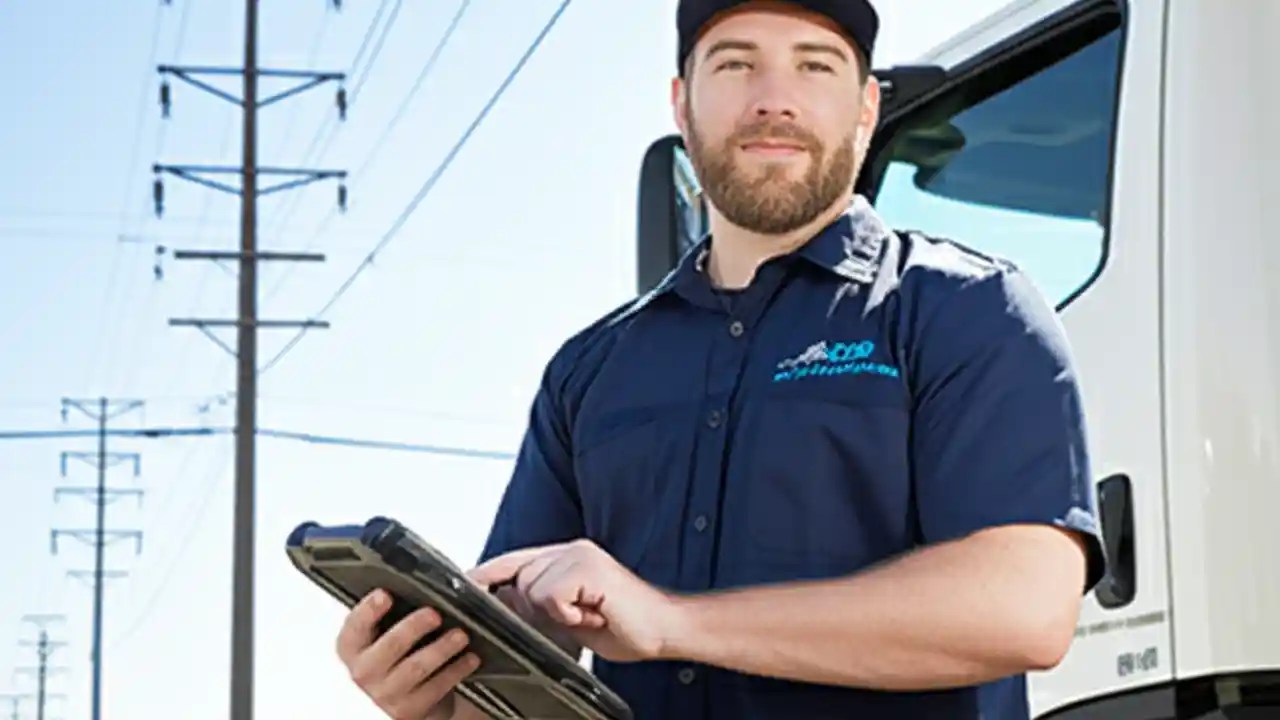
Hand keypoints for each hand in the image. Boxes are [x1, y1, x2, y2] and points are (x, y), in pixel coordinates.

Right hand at [336, 589, 480, 719]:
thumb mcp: (394, 629)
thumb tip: (451, 578)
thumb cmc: (402, 653)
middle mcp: (363, 671)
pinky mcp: (407, 711)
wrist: (412, 697)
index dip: (368, 610)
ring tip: (461, 635)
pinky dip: (456, 670)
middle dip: (413, 627)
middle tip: (435, 614)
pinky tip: (470, 658)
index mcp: (352, 646)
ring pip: (416, 668)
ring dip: (441, 649)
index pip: (355, 626)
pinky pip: (435, 688)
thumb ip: (408, 606)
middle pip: (390, 646)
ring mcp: (384, 694)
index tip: (386, 594)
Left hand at [470, 539, 681, 661]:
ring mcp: (579, 554)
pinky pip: (550, 596)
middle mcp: (571, 549)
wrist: (666, 628)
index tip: (464, 583)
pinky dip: (568, 614)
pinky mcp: (587, 567)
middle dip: (536, 606)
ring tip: (591, 615)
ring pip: (532, 588)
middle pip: (519, 577)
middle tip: (579, 617)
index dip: (488, 574)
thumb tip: (510, 602)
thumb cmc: (627, 625)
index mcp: (568, 557)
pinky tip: (594, 614)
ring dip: (557, 613)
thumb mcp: (573, 617)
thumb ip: (543, 605)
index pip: (516, 561)